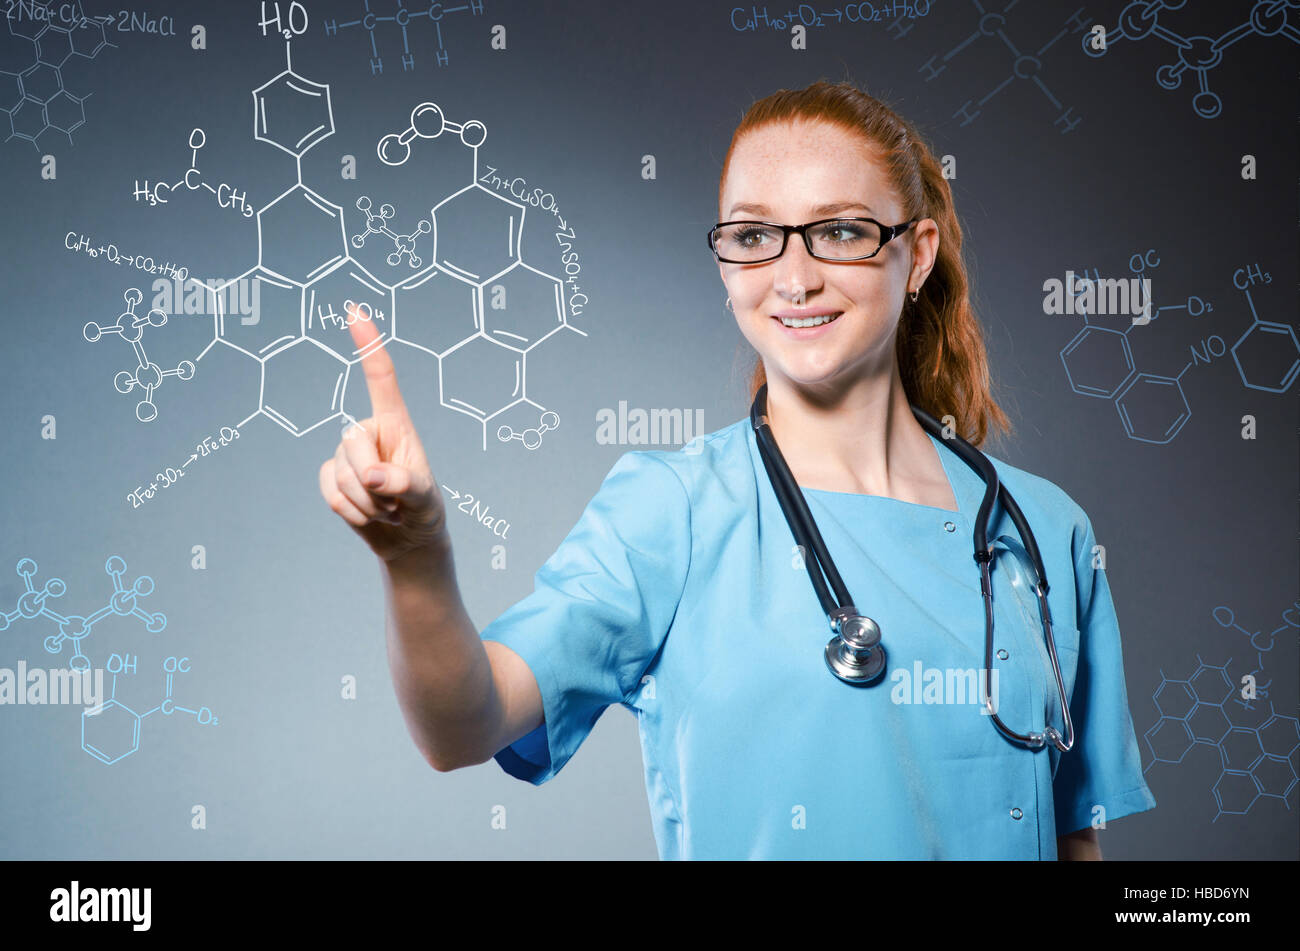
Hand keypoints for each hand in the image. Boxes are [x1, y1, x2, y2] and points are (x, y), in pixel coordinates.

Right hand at [319, 306, 445, 561]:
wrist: (407, 540)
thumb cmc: (424, 510)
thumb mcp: (425, 499)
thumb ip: (404, 484)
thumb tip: (371, 474)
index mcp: (396, 423)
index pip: (380, 378)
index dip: (367, 344)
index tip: (355, 310)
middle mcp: (369, 431)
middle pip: (352, 442)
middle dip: (373, 480)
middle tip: (396, 500)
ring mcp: (347, 454)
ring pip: (342, 475)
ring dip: (367, 503)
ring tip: (388, 508)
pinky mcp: (332, 476)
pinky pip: (330, 493)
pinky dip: (352, 512)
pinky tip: (367, 513)